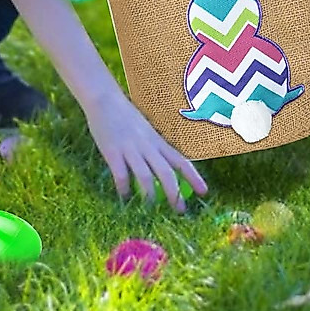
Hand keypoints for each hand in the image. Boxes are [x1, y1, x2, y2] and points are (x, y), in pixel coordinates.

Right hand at [84, 91, 207, 211]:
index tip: (204, 192)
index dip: (194, 177)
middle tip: (180, 210)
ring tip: (151, 207)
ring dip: (150, 194)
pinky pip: (120, 174)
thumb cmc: (125, 115)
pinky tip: (124, 195)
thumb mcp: (146, 131)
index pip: (181, 161)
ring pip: (145, 176)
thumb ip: (153, 147)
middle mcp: (148, 147)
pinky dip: (124, 187)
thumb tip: (163, 166)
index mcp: (157, 141)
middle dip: (175, 193)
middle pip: (166, 173)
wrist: (105, 100)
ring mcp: (130, 149)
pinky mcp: (112, 152)